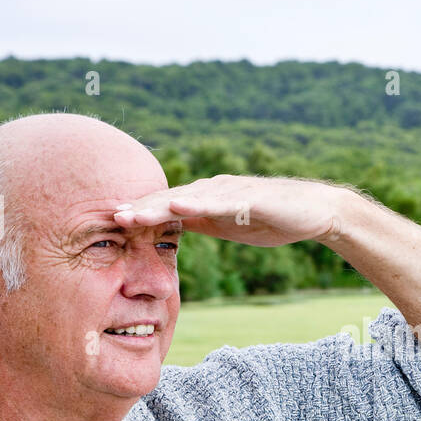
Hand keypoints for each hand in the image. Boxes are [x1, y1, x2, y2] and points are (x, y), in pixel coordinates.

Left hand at [112, 175, 350, 247]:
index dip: (135, 213)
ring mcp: (230, 191)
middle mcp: (212, 189)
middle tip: (106, 216)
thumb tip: (166, 231)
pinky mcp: (251, 198)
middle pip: (167, 199)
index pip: (162, 206)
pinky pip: (220, 201)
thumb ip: (197, 223)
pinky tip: (178, 205)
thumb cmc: (270, 218)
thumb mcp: (225, 225)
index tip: (106, 223)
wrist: (315, 211)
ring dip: (156, 205)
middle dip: (136, 207)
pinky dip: (198, 203)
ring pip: (187, 198)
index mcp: (204, 198)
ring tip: (130, 214)